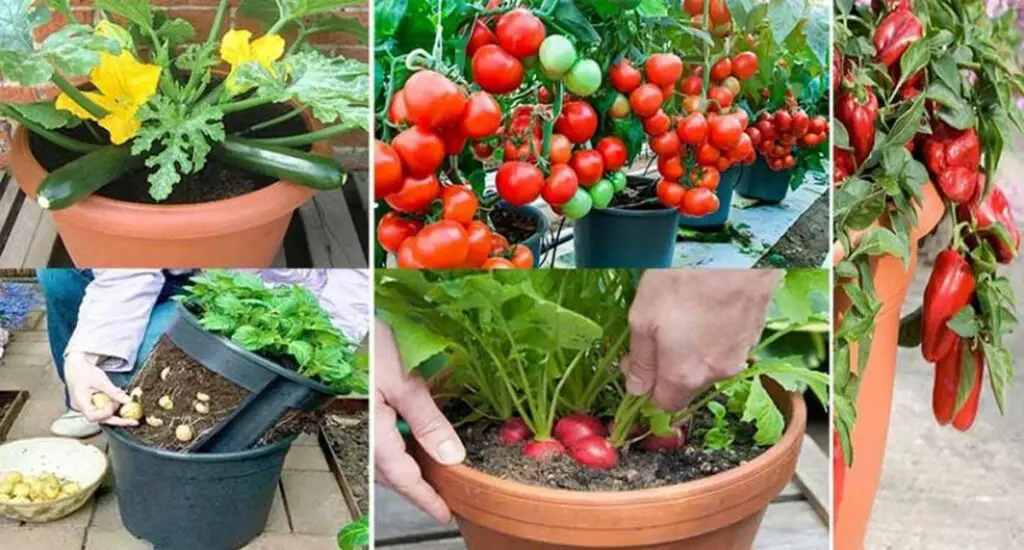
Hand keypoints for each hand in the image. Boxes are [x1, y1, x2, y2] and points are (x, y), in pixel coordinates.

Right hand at [64, 352, 137, 426]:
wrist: (75, 368)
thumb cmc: (84, 372)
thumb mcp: (101, 380)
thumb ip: (114, 392)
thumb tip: (128, 401)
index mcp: (80, 403)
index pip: (93, 416)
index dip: (106, 413)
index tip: (116, 403)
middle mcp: (82, 409)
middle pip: (100, 420)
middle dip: (118, 421)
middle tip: (133, 422)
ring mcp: (86, 408)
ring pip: (103, 416)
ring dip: (117, 414)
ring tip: (129, 410)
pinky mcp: (91, 405)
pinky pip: (103, 410)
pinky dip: (113, 408)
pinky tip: (121, 403)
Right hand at [374, 319, 464, 523]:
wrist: (345, 316)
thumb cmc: (370, 341)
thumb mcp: (406, 381)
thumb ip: (428, 421)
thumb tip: (450, 456)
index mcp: (374, 430)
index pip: (403, 477)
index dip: (425, 499)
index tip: (444, 513)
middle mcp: (366, 430)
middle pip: (393, 473)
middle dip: (418, 488)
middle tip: (444, 499)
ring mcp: (364, 419)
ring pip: (388, 457)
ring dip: (410, 469)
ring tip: (435, 474)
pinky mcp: (366, 407)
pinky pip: (384, 438)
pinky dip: (402, 448)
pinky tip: (417, 441)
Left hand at [621, 270, 781, 410]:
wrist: (736, 250)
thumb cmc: (683, 279)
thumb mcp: (643, 318)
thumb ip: (641, 361)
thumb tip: (637, 390)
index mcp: (685, 375)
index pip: (664, 404)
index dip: (646, 386)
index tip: (635, 359)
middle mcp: (717, 373)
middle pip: (687, 384)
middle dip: (669, 365)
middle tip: (656, 329)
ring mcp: (741, 353)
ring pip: (708, 362)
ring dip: (692, 347)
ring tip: (683, 310)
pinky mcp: (755, 332)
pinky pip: (726, 343)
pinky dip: (713, 332)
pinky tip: (705, 303)